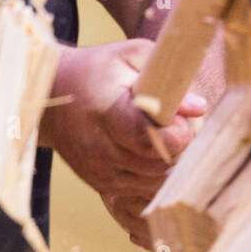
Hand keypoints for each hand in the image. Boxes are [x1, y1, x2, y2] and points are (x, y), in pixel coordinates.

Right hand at [40, 39, 207, 248]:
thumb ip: (168, 79)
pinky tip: (157, 155)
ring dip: (172, 165)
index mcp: (107, 112)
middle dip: (180, 150)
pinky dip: (158, 177)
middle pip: (159, 165)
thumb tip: (198, 109)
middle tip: (182, 127)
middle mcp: (100, 148)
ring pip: (156, 184)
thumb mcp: (130, 57)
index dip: (174, 134)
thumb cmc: (99, 71)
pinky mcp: (102, 187)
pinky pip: (145, 193)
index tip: (183, 121)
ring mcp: (100, 173)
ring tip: (168, 138)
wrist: (52, 96)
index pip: (146, 137)